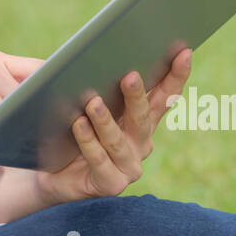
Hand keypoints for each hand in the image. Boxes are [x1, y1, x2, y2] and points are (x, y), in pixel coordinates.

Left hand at [33, 47, 192, 206]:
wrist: (52, 171)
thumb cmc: (69, 128)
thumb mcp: (84, 102)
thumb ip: (93, 81)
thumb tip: (87, 52)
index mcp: (141, 119)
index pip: (164, 95)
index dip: (176, 75)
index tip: (184, 52)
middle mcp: (140, 143)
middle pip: (143, 117)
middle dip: (136, 96)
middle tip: (129, 76)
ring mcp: (128, 166)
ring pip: (118, 141)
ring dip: (105, 121)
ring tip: (93, 103)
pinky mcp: (110, 184)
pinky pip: (99, 161)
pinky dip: (88, 142)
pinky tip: (78, 125)